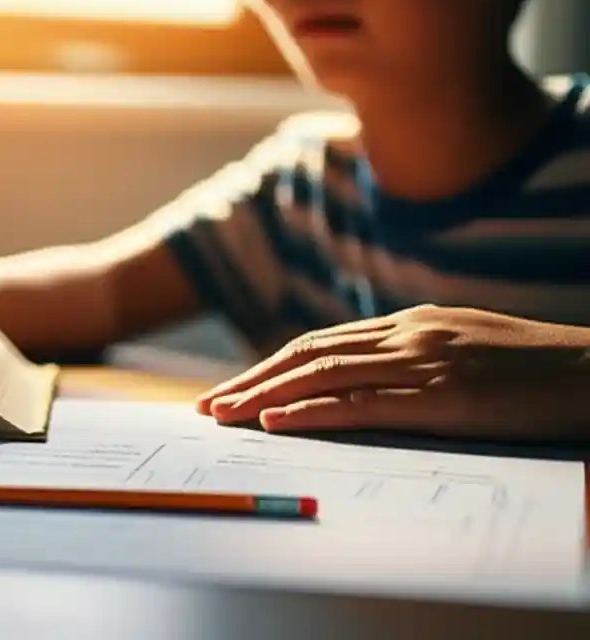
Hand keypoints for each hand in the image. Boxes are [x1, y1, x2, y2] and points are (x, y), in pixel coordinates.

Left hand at [195, 305, 589, 439]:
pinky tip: (276, 422)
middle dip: (249, 380)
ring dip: (263, 396)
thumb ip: (417, 356)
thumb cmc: (538, 371)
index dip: (268, 365)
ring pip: (322, 374)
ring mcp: (424, 362)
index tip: (231, 389)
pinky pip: (363, 404)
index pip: (320, 342)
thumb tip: (368, 379)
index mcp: (411, 323)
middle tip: (207, 408)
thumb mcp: (467, 350)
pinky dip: (312, 412)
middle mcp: (408, 334)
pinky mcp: (444, 397)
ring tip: (223, 417)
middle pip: (307, 353)